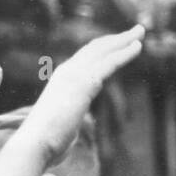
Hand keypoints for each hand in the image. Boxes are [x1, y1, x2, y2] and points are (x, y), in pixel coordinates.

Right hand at [21, 27, 144, 165]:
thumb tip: (73, 131)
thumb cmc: (46, 143)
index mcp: (62, 80)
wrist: (35, 143)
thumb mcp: (63, 128)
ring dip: (124, 39)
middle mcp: (67, 71)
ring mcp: (75, 75)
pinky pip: (109, 62)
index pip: (85, 59)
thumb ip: (71, 122)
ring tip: (141, 31)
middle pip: (96, 48)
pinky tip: (137, 46)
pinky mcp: (84, 83)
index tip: (119, 44)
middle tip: (136, 31)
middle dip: (117, 38)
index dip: (103, 50)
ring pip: (104, 50)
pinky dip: (124, 52)